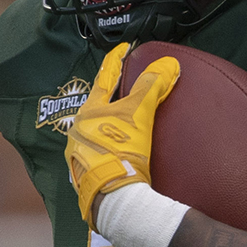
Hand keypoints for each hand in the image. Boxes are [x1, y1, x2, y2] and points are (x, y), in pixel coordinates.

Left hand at [64, 43, 179, 226]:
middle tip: (123, 84)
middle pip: (96, 105)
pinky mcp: (87, 174)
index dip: (116, 60)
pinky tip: (116, 150)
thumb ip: (151, 87)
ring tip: (122, 119)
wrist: (113, 197)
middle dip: (110, 94)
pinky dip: (109, 145)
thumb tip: (169, 64)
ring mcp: (79, 154)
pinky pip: (98, 151)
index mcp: (89, 112)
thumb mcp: (138, 115)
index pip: (104, 78)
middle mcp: (78, 131)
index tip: (125, 48)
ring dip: (108, 122)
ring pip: (94, 129)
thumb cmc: (121, 151)